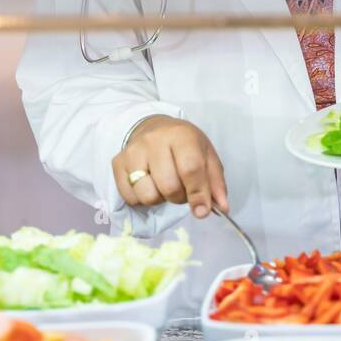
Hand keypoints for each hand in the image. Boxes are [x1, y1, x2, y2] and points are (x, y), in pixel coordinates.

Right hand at [112, 116, 227, 218]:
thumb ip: (216, 183)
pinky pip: (130, 197)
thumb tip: (222, 208)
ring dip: (160, 199)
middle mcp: (154, 141)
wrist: (153, 129)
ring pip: (147, 195)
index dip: (198, 194)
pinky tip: (149, 184)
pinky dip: (142, 199)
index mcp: (181, 135)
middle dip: (179, 197)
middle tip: (182, 190)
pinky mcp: (118, 163)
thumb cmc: (185, 145)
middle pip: (168, 186)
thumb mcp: (207, 156)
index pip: (190, 169)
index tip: (202, 211)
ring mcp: (133, 151)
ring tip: (163, 186)